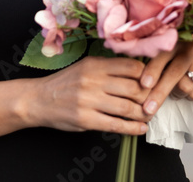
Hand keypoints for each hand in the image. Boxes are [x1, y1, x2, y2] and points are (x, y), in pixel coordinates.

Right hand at [28, 56, 154, 136]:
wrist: (39, 99)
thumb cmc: (65, 83)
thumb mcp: (85, 66)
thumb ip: (108, 68)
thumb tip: (138, 71)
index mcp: (95, 64)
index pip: (132, 67)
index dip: (147, 76)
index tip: (152, 82)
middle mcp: (93, 80)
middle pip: (134, 87)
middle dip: (148, 97)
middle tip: (154, 102)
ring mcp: (89, 100)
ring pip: (128, 107)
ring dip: (143, 114)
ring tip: (148, 116)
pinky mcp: (86, 119)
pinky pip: (116, 125)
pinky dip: (132, 128)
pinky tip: (140, 129)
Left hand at [136, 41, 192, 117]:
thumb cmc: (174, 56)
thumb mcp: (162, 54)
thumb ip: (152, 64)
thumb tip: (140, 84)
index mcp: (173, 41)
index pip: (162, 56)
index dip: (153, 70)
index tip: (144, 84)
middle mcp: (191, 48)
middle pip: (174, 74)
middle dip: (159, 93)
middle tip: (148, 108)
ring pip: (185, 87)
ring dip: (175, 93)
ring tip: (174, 88)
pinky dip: (189, 96)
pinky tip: (188, 88)